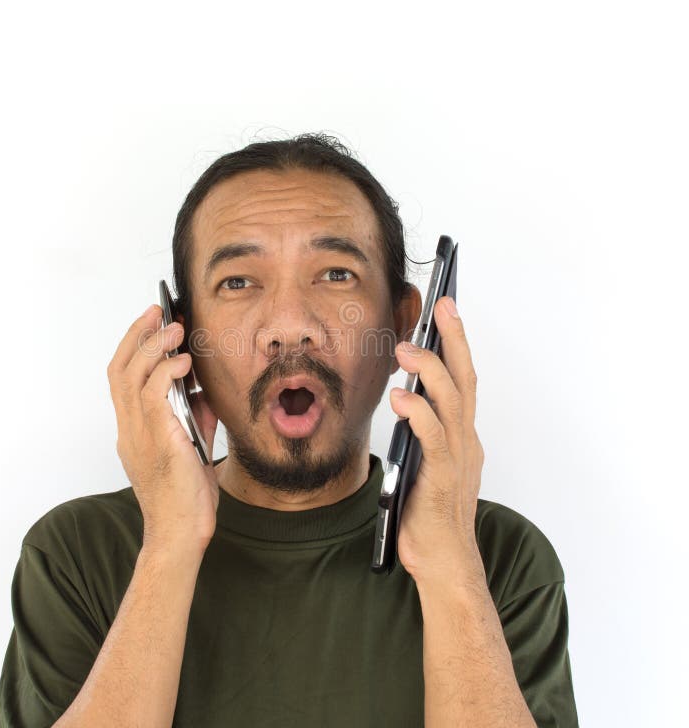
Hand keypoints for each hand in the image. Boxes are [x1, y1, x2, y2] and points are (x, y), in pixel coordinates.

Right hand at [106, 304, 219, 555]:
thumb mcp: (192, 444)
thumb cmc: (185, 495)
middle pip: (119, 368)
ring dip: (153, 346)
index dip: (133, 346)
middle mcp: (128, 428)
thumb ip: (193, 415)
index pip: (122, 377)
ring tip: (175, 329)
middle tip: (157, 312)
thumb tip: (203, 387)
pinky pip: (152, 394)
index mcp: (133, 428)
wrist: (182, 532)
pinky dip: (166, 371)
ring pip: (131, 375)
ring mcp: (137, 434)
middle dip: (137, 334)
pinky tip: (184, 362)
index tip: (152, 323)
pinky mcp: (156, 439)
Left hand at [389, 296, 484, 586]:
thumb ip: (422, 430)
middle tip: (442, 305)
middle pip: (465, 378)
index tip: (445, 310)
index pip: (462, 378)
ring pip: (451, 401)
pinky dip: (418, 413)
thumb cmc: (431, 513)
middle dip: (454, 338)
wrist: (445, 562)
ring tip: (407, 348)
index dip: (455, 343)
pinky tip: (401, 396)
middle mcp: (466, 440)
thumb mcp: (425, 461)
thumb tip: (406, 397)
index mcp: (461, 434)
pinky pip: (433, 437)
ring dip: (431, 370)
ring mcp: (458, 458)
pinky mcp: (444, 477)